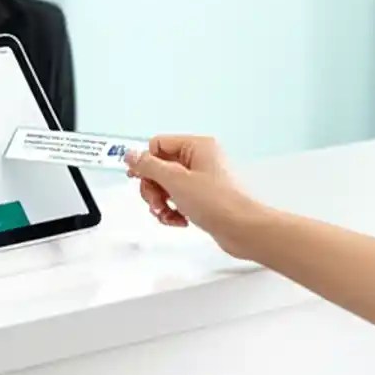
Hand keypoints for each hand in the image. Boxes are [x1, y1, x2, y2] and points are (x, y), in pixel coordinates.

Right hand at [124, 135, 258, 254]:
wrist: (243, 230)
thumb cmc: (218, 203)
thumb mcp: (176, 181)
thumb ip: (149, 166)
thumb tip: (131, 154)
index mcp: (197, 146)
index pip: (158, 144)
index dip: (146, 163)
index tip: (139, 179)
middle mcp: (200, 159)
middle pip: (160, 167)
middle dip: (153, 188)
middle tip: (157, 202)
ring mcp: (202, 179)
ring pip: (167, 186)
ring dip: (161, 202)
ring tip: (167, 214)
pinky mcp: (203, 198)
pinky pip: (177, 200)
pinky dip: (173, 211)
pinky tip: (179, 221)